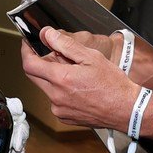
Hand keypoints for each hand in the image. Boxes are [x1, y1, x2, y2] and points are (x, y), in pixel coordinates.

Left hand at [20, 27, 139, 129]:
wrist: (126, 110)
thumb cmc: (113, 84)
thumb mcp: (91, 57)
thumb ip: (65, 44)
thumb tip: (47, 34)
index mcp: (61, 79)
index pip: (29, 64)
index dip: (26, 51)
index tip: (28, 44)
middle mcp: (56, 96)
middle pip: (35, 76)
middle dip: (40, 63)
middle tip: (55, 55)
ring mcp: (59, 109)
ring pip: (46, 88)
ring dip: (53, 77)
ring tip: (74, 73)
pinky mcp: (64, 117)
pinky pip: (55, 100)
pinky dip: (60, 91)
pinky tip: (77, 88)